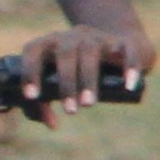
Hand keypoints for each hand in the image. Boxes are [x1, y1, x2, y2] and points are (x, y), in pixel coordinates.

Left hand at [10, 20, 152, 121]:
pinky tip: (128, 85)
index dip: (30, 71)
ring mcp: (98, 37)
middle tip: (70, 111)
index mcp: (50, 44)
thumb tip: (51, 123)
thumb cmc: (78, 71)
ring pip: (90, 51)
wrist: (118, 48)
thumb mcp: (59, 83)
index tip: (32, 96)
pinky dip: (129, 66)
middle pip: (65, 54)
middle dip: (66, 83)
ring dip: (88, 78)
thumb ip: (43, 104)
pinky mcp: (124, 43)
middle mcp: (72, 36)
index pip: (33, 50)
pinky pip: (128, 50)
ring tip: (88, 103)